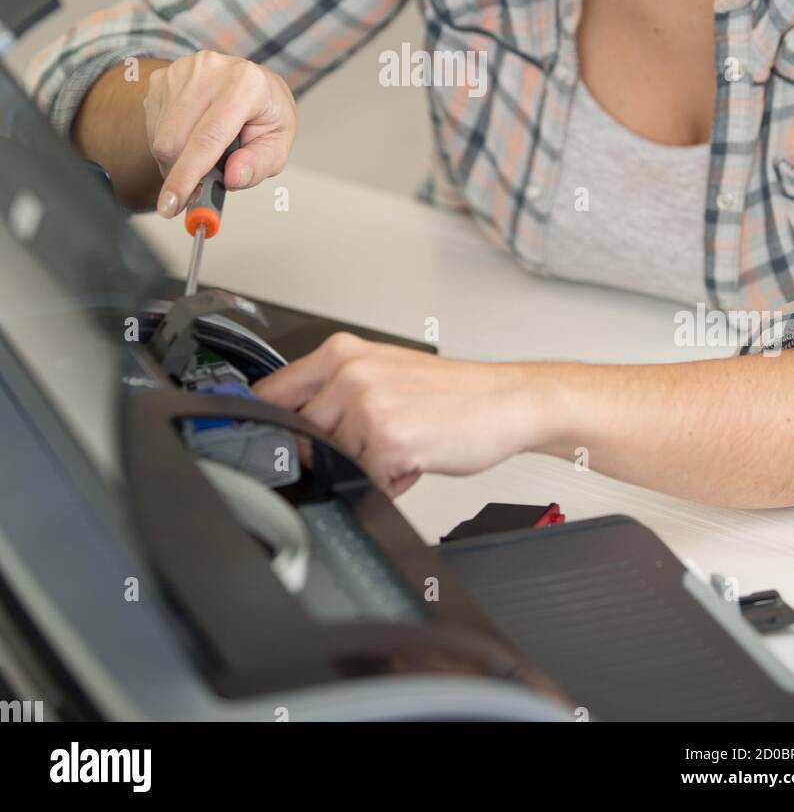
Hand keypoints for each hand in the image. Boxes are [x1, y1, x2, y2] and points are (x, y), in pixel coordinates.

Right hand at [143, 50, 296, 217]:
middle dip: (180, 174)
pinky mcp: (162, 76)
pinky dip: (170, 144)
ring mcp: (182, 71)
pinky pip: (153, 127)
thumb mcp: (278, 142)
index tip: (171, 204)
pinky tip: (191, 135)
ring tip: (204, 153)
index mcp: (246, 84)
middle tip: (194, 190)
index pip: (208, 137)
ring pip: (160, 138)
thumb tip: (233, 176)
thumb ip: (259, 164)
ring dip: (176, 160)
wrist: (250, 82)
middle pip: (174, 141)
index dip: (187, 175)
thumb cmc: (265, 113)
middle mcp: (211, 70)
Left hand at [253, 332, 537, 495]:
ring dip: (364, 468)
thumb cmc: (453, 392)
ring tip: (402, 446)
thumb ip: (334, 393)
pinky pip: (367, 481)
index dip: (258, 422)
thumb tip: (293, 429)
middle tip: (375, 442)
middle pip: (300, 436)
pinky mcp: (387, 441)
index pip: (272, 393)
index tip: (243, 438)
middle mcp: (350, 374)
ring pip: (333, 462)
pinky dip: (390, 482)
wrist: (506, 400)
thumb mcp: (384, 373)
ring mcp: (366, 407)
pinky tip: (416, 459)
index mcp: (342, 353)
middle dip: (331, 453)